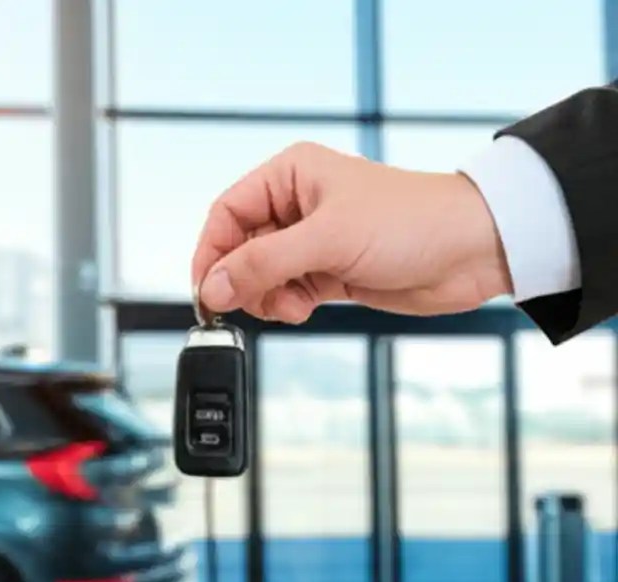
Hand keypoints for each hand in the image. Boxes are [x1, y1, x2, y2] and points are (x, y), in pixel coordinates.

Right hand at [191, 142, 512, 322]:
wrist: (473, 250)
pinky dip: (287, 305)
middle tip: (250, 303)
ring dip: (266, 297)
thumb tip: (213, 287)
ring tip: (290, 305)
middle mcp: (297, 205)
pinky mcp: (330, 271)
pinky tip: (304, 308)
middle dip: (242, 280)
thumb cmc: (414, 221)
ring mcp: (313, 240)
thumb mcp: (328, 239)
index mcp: (290, 175)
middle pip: (239, 248)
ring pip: (260, 275)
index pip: (226, 213)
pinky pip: (286, 292)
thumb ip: (263, 264)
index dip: (211, 252)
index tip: (207, 289)